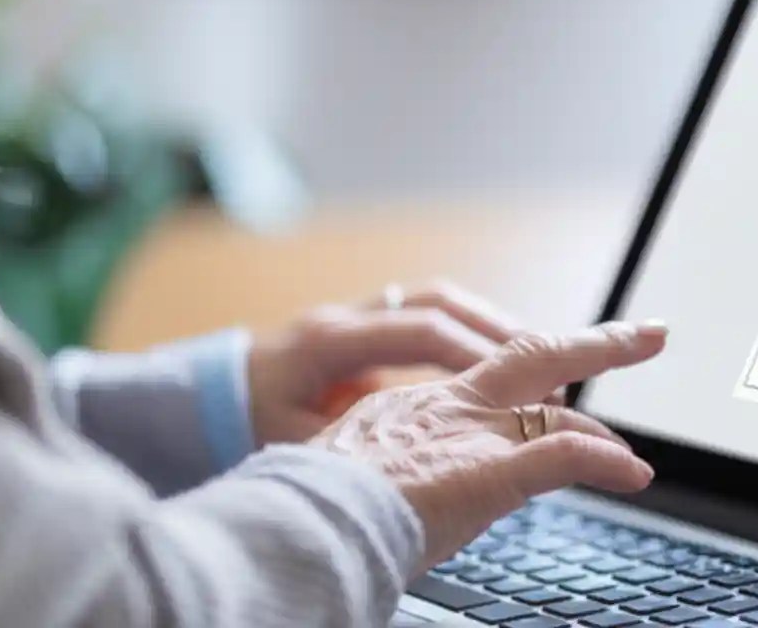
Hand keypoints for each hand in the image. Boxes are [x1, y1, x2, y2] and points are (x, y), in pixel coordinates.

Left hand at [247, 281, 523, 446]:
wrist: (208, 394)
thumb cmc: (247, 419)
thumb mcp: (291, 441)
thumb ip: (347, 443)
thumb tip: (403, 456)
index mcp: (331, 340)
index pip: (418, 331)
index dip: (473, 352)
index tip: (519, 381)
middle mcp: (348, 317)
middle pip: (437, 303)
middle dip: (496, 329)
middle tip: (550, 364)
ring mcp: (357, 317)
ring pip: (436, 302)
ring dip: (488, 325)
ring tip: (539, 359)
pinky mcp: (364, 330)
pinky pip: (425, 317)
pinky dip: (466, 334)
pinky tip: (498, 363)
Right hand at [308, 320, 666, 569]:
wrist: (299, 519)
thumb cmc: (307, 511)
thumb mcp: (340, 478)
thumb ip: (373, 479)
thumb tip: (366, 502)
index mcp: (407, 409)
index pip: (482, 388)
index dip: (521, 383)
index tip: (542, 382)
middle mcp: (446, 408)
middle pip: (531, 358)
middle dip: (592, 345)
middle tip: (644, 336)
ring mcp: (471, 434)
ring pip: (555, 402)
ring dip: (602, 423)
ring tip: (632, 448)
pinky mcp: (491, 470)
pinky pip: (565, 457)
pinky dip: (605, 462)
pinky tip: (634, 474)